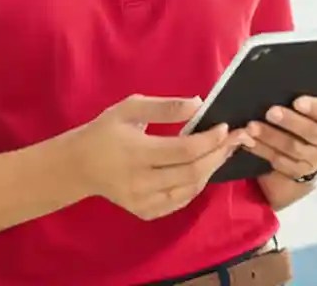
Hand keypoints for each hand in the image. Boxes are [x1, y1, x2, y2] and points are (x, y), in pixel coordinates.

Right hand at [67, 94, 252, 220]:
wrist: (79, 166)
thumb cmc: (106, 131)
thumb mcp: (130, 108)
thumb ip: (165, 106)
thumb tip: (199, 103)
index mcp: (137, 152)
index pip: (184, 150)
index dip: (210, 140)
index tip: (225, 127)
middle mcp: (141, 181)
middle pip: (193, 173)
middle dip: (219, 155)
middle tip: (237, 139)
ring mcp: (143, 201)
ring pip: (190, 189)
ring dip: (212, 170)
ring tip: (224, 151)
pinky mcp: (145, 212)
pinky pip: (180, 201)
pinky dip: (197, 185)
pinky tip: (204, 169)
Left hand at [245, 96, 316, 179]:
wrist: (312, 145)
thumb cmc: (315, 114)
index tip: (298, 101)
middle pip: (312, 134)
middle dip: (290, 122)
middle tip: (270, 112)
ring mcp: (316, 160)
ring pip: (293, 150)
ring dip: (271, 137)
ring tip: (252, 126)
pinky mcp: (298, 173)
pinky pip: (279, 162)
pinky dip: (262, 150)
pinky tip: (247, 141)